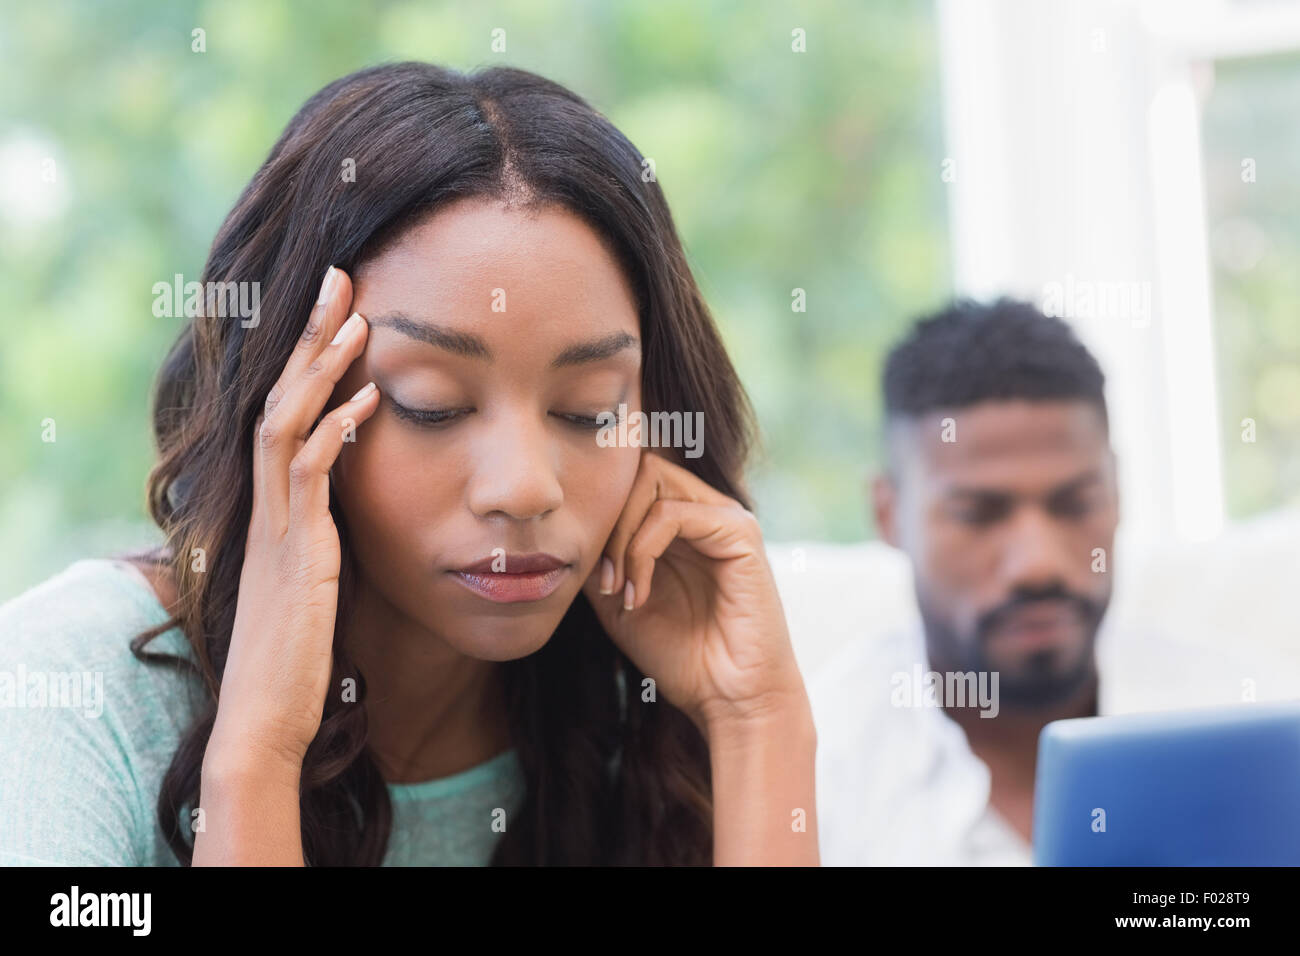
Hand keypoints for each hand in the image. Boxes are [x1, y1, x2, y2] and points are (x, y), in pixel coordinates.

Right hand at [207, 266, 379, 771]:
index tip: (343, 309)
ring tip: (356, 317)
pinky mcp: (297, 554)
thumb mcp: (321, 583)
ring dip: (321, 368)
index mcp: (282, 508)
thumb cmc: (300, 658)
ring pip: (288, 423)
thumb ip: (333, 541)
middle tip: (341, 276)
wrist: (268, 717)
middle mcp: (273, 505)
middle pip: (282, 399)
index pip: (289, 411)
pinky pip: (310, 477)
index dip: (311, 359)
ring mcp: (280, 526)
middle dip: (312, 337)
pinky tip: (369, 399)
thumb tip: (360, 514)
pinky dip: (336, 432)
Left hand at [581, 452, 807, 734]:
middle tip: (603, 581)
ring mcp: (725, 516)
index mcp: (681, 523)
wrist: (728, 698)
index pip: (629, 480)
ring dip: (620, 538)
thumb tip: (563, 524)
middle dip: (607, 521)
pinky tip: (638, 595)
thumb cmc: (679, 656)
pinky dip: (642, 551)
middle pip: (637, 469)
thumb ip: (597, 558)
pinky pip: (671, 514)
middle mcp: (705, 510)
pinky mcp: (739, 530)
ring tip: (619, 590)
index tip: (590, 577)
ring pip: (650, 481)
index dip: (599, 516)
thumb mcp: (617, 600)